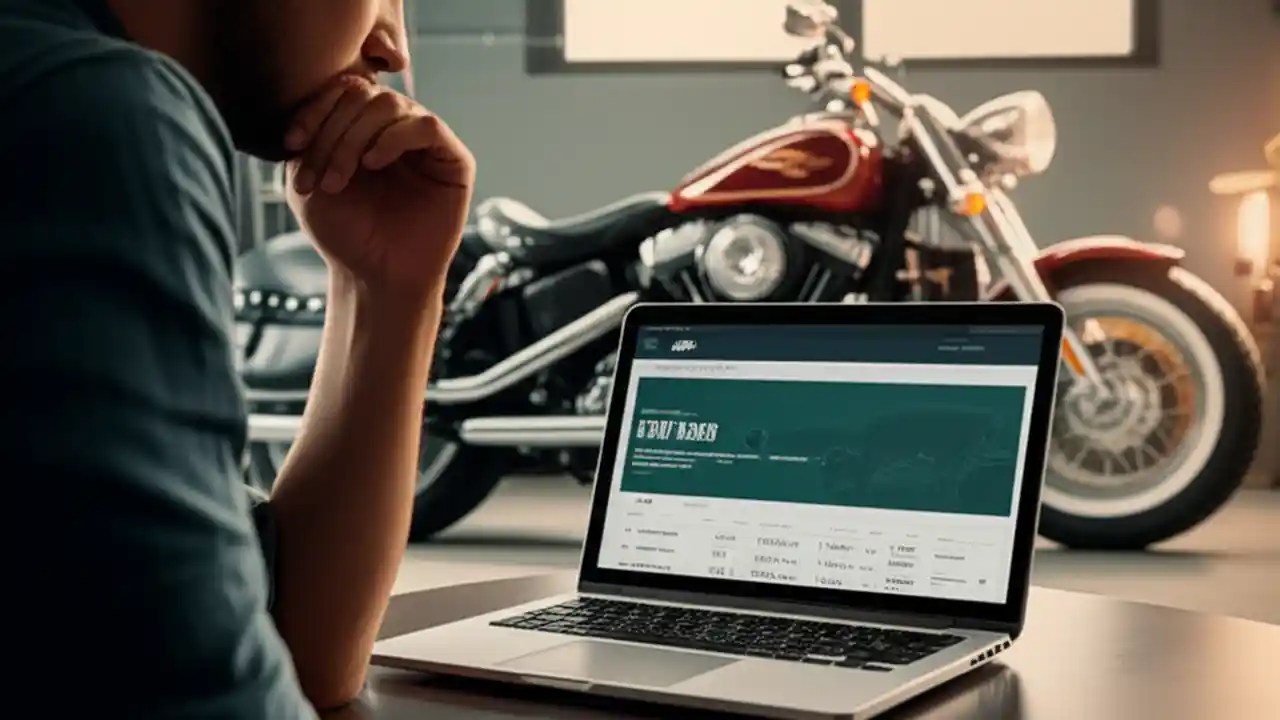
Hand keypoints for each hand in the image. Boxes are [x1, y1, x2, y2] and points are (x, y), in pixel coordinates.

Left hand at [284, 76, 475, 297]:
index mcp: (363, 128)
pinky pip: (426, 126)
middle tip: (321, 177)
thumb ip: (309, 139)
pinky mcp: (453, 161)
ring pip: (392, 105)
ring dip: (356, 138)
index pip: (342, 91)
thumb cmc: (345, 235)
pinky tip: (374, 164)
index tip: (291, 144)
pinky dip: (394, 138)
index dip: (314, 110)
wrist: (376, 277)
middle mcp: (396, 129)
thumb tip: (314, 99)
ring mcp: (426, 143)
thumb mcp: (309, 182)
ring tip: (342, 179)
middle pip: (363, 94)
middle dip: (333, 132)